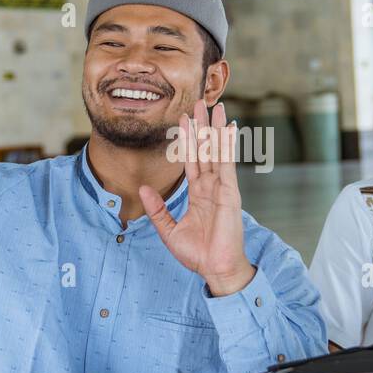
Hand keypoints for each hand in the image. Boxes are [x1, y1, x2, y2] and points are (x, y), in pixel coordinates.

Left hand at [142, 100, 254, 296]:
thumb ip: (157, 209)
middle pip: (205, 150)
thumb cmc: (198, 254)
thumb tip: (143, 189)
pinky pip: (227, 163)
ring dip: (215, 128)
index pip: (191, 160)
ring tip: (215, 106)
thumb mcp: (168, 230)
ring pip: (216, 151)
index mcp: (198, 194)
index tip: (183, 120)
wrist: (216, 268)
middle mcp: (211, 187)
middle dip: (201, 127)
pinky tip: (229, 127)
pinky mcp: (230, 192)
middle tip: (198, 103)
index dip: (187, 140)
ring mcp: (222, 188)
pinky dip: (228, 144)